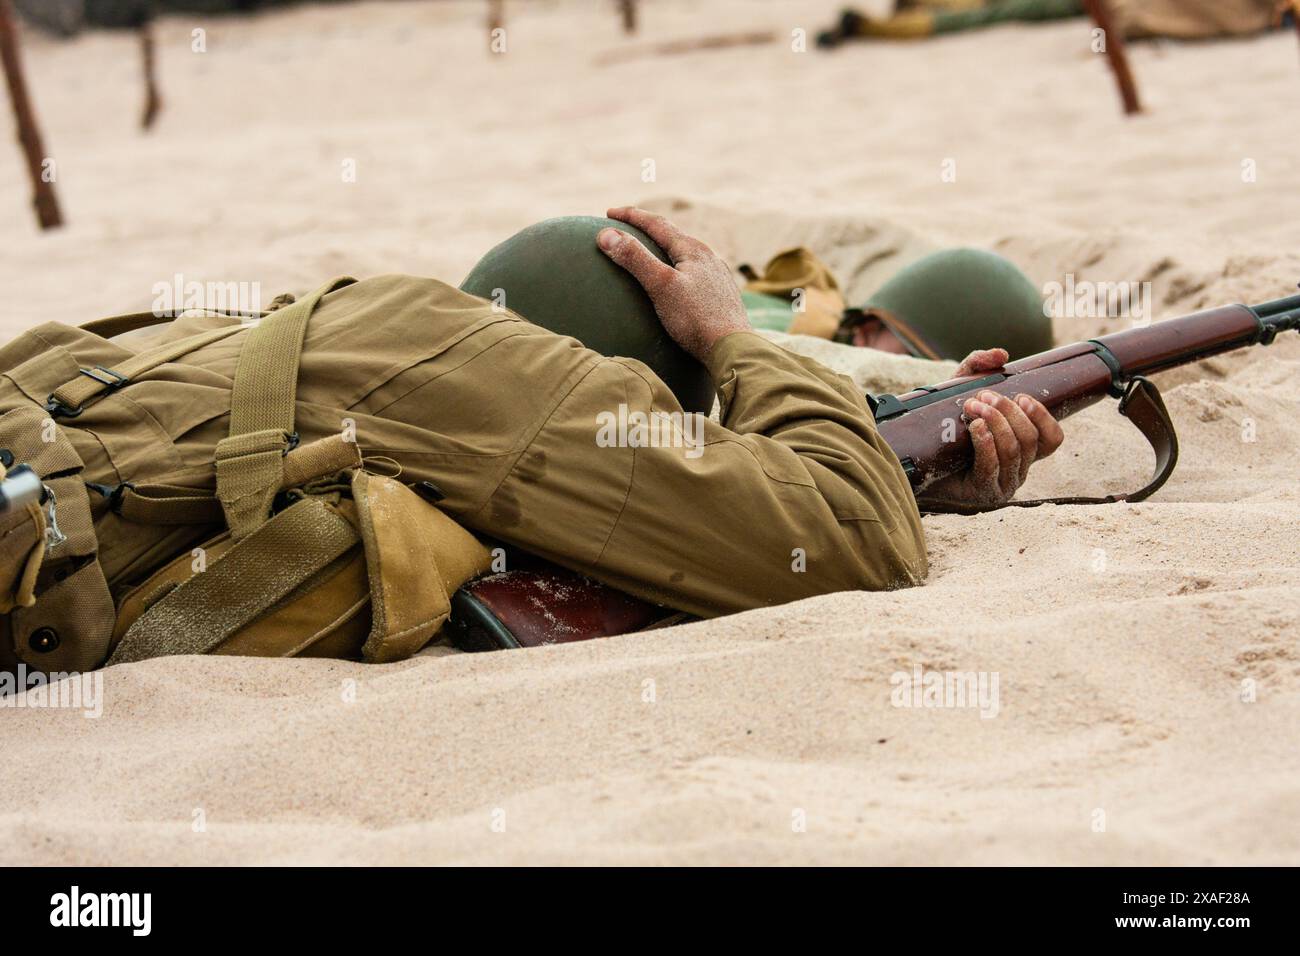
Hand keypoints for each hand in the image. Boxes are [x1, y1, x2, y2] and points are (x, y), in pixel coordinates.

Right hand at [597, 206, 751, 360]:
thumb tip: (605, 233)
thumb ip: (634, 259)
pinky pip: (694, 275)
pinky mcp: (721, 296)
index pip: (657, 224)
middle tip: (627, 229)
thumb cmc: (696, 318)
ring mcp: (717, 277)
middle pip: (673, 236)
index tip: (609, 212)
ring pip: (686, 256)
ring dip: (665, 250)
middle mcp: (708, 257)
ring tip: (650, 254)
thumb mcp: (660, 286)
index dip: (631, 216)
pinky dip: (677, 270)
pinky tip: (675, 285)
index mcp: (693, 249)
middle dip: (649, 230)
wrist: (733, 349)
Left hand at [917, 348, 1064, 506]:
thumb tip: (1001, 354)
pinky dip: (986, 443)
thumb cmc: (943, 426)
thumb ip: (978, 366)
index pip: (1052, 439)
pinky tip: (975, 427)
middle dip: (1009, 413)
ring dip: (995, 423)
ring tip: (973, 406)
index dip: (1043, 417)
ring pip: (1013, 452)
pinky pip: (991, 467)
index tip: (1021, 397)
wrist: (914, 461)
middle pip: (1030, 440)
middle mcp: (1017, 469)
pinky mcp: (980, 492)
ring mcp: (1001, 484)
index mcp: (1022, 449)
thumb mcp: (960, 388)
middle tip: (985, 396)